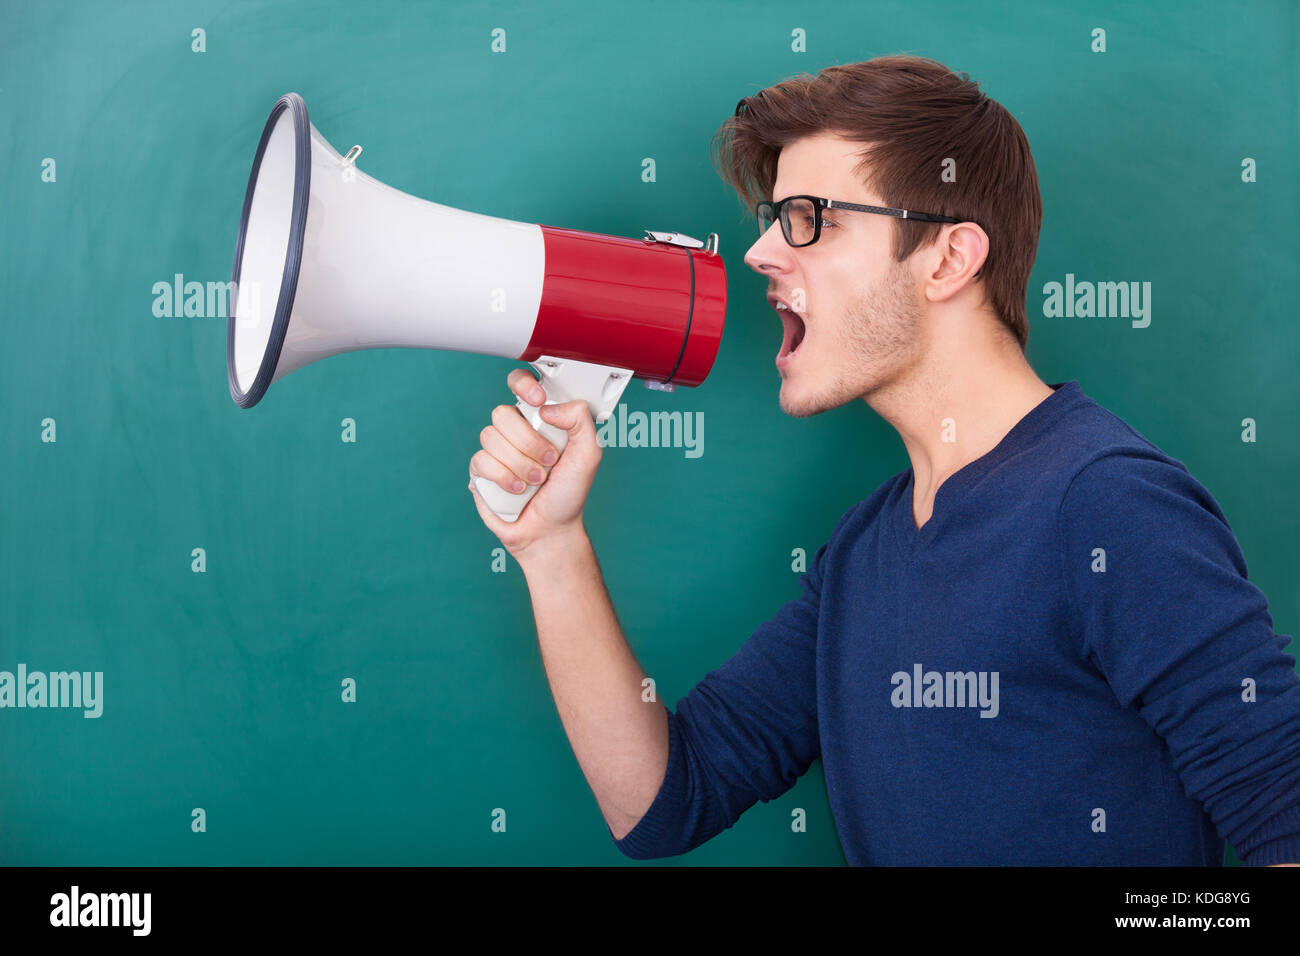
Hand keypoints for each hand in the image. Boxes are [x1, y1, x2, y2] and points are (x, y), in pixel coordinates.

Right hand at [468, 368, 603, 558]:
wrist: (550, 530)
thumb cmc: (569, 492)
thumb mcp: (589, 454)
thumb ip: (580, 420)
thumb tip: (549, 407)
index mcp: (539, 418)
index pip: (520, 383)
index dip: (523, 385)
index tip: (539, 400)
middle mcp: (515, 430)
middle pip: (502, 413)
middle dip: (529, 442)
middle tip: (549, 461)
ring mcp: (495, 450)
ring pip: (491, 438)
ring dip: (520, 464)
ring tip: (536, 480)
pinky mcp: (480, 471)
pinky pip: (481, 461)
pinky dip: (504, 478)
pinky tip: (518, 490)